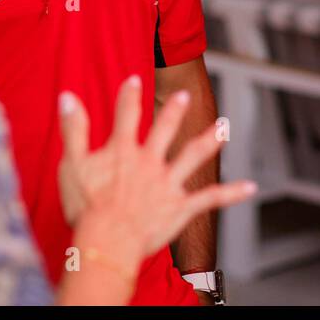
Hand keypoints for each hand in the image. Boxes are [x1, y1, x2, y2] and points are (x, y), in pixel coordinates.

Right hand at [58, 75, 254, 266]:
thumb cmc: (86, 206)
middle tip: (185, 96)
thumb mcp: (72, 163)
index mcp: (123, 150)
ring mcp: (168, 184)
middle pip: (165, 129)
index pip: (126, 115)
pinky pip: (211, 198)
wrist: (108, 240)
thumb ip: (73, 129)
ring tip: (224, 127)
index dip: (129, 96)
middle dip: (174, 111)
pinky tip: (251, 187)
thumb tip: (67, 97)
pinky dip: (232, 193)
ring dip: (210, 140)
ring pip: (194, 156)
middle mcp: (150, 161)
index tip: (134, 80)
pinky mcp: (181, 207)